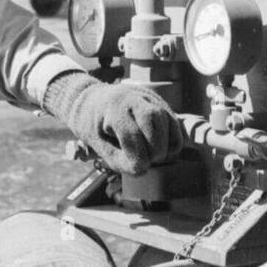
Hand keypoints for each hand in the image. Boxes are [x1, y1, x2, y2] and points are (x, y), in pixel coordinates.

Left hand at [43, 72, 182, 174]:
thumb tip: (142, 169)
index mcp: (112, 108)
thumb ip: (118, 159)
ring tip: (157, 158)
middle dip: (156, 146)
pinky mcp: (158, 101)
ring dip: (166, 142)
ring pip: (165, 117)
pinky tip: (166, 151)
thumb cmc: (94, 127)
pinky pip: (172, 119)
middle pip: (152, 118)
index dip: (138, 156)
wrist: (93, 102)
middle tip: (151, 162)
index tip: (139, 170)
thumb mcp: (99, 145)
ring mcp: (147, 96)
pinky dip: (174, 137)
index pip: (130, 133)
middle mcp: (131, 97)